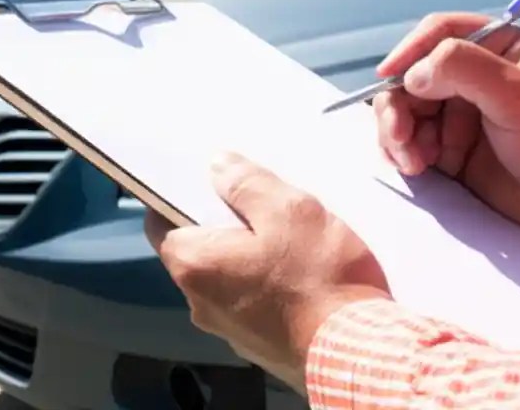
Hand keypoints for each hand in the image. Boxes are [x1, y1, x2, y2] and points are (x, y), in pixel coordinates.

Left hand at [146, 154, 389, 392]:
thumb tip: (219, 167)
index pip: (161, 223)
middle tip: (261, 206)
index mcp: (194, 265)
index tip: (207, 184)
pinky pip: (252, 304)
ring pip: (227, 279)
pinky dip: (268, 286)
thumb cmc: (319, 278)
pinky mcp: (258, 346)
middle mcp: (199, 302)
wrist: (358, 353)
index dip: (179, 199)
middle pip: (198, 251)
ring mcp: (228, 330)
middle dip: (223, 227)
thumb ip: (246, 184)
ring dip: (249, 258)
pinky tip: (303, 275)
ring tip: (291, 240)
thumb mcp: (288, 211)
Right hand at [374, 12, 519, 236]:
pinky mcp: (450, 151)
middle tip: (399, 135)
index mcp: (498, 48)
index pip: (440, 33)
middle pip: (413, 75)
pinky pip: (409, 143)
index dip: (410, 51)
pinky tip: (415, 169)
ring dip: (397, 133)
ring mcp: (460, 115)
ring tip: (413, 162)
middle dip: (399, 104)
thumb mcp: (519, 93)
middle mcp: (474, 76)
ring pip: (405, 110)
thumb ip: (464, 68)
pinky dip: (401, 153)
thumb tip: (411, 74)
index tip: (387, 77)